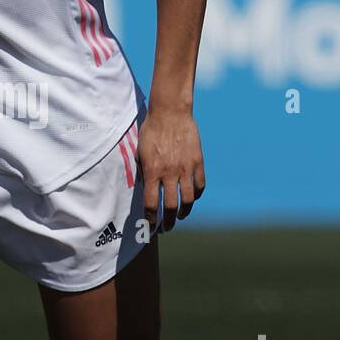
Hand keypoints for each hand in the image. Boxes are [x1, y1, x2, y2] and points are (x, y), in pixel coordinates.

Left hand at [136, 107, 204, 232]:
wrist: (170, 112)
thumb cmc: (151, 130)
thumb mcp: (140, 151)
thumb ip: (144, 171)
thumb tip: (146, 188)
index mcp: (153, 171)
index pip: (152, 203)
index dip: (151, 218)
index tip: (150, 224)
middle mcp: (170, 173)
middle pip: (171, 207)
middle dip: (168, 222)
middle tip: (166, 228)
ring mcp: (186, 168)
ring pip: (188, 200)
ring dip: (184, 212)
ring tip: (180, 216)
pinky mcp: (198, 162)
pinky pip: (199, 185)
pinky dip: (196, 195)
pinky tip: (191, 198)